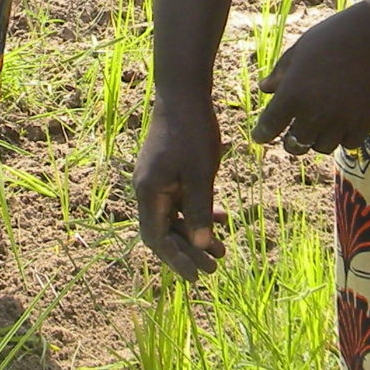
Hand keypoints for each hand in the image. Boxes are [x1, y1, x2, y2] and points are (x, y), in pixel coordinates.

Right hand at [134, 93, 226, 278]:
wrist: (183, 93)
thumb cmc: (192, 131)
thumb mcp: (200, 174)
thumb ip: (198, 211)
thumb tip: (198, 247)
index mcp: (149, 193)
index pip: (157, 239)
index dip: (176, 261)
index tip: (199, 276)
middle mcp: (147, 190)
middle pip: (164, 232)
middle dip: (188, 252)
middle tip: (215, 267)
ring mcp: (156, 181)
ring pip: (173, 218)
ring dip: (195, 234)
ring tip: (222, 247)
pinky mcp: (166, 172)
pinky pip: (179, 202)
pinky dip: (197, 212)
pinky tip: (220, 216)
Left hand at [250, 0, 369, 159]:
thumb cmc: (335, 35)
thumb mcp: (301, 50)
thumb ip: (281, 72)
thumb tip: (264, 88)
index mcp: (292, 94)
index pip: (269, 127)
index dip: (262, 134)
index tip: (260, 137)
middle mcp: (314, 113)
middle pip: (294, 145)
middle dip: (290, 141)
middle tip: (292, 135)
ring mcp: (341, 121)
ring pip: (321, 147)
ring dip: (317, 139)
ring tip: (319, 128)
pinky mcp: (365, 123)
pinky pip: (348, 143)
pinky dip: (343, 137)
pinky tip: (342, 126)